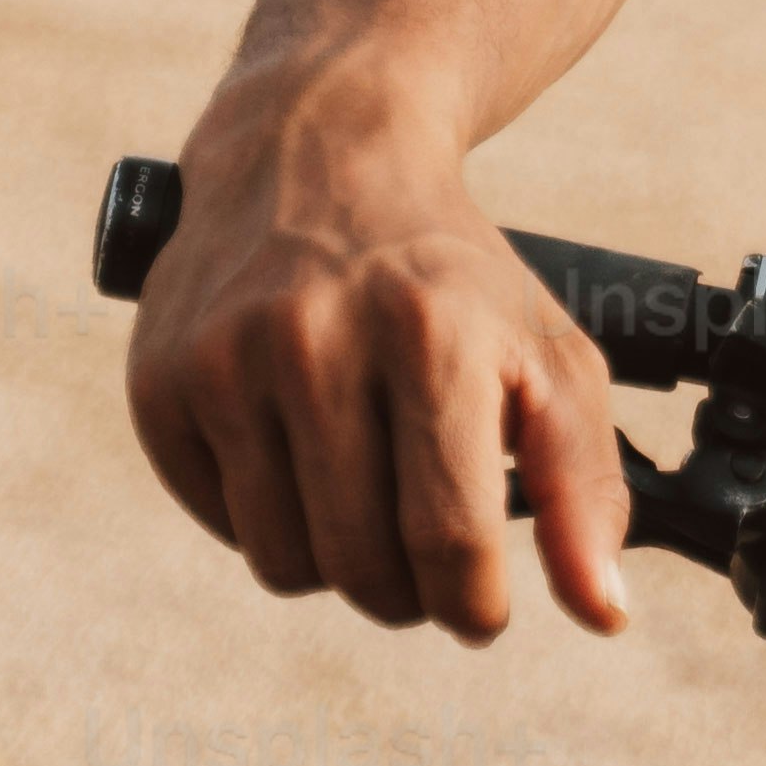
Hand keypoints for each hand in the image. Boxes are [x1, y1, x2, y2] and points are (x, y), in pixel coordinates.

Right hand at [127, 103, 633, 640]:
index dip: (474, 605)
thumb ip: (588, 487)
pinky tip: (298, 450)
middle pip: (363, 566)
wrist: (320, 152)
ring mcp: (226, 358)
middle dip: (408, 591)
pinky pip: (219, 525)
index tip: (482, 604)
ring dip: (334, 561)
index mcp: (431, 334)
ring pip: (284, 562)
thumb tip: (604, 614)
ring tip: (365, 493)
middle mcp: (316, 340)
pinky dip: (266, 517)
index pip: (450, 539)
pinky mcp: (161, 380)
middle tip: (424, 546)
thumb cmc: (451, 277)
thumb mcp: (548, 354)